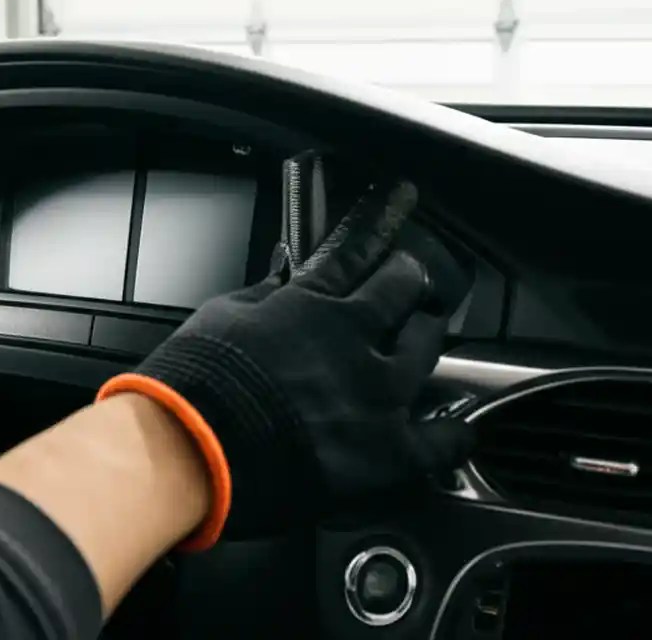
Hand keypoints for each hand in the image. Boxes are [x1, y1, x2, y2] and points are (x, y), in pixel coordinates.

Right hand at [102, 183, 473, 542]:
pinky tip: (458, 431)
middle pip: (405, 290)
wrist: (193, 454)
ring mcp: (378, 394)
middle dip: (409, 280)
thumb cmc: (194, 389)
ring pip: (428, 348)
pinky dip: (452, 435)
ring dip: (425, 338)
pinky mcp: (388, 452)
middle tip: (410, 281)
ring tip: (424, 337)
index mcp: (312, 304)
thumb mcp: (220, 319)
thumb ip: (261, 298)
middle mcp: (355, 340)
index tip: (400, 198)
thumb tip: (281, 281)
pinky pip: (441, 441)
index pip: (356, 249)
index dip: (380, 221)